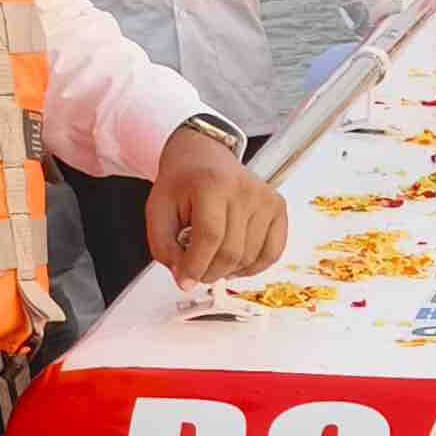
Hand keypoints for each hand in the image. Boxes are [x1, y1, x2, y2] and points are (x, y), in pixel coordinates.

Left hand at [145, 123, 287, 283]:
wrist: (204, 154)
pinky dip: (253, 267)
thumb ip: (164, 247)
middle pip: (231, 252)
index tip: (185, 280)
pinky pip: (272, 253)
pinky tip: (235, 263)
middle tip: (196, 272)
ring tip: (212, 259)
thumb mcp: (157, 210)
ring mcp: (265, 199)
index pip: (209, 237)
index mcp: (211, 184)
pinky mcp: (277, 206)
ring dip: (228, 271)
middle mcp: (244, 190)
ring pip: (250, 258)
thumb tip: (186, 279)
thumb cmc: (182, 182)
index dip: (196, 265)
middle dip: (209, 273)